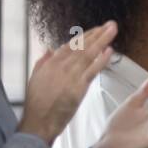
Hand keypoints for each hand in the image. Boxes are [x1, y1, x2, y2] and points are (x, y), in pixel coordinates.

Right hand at [18, 21, 118, 143]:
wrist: (38, 123)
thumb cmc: (37, 104)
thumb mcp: (35, 79)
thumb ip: (42, 63)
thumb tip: (49, 49)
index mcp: (50, 64)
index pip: (71, 45)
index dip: (85, 36)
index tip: (97, 29)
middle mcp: (60, 67)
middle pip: (82, 46)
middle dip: (98, 34)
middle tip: (111, 24)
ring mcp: (69, 77)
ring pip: (88, 55)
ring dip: (102, 41)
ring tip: (113, 30)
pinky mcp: (77, 88)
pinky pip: (92, 71)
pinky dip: (102, 60)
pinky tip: (110, 50)